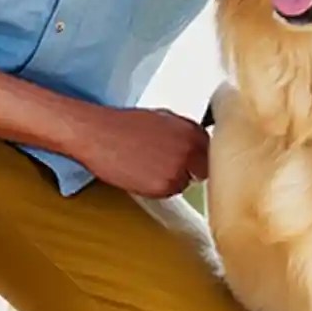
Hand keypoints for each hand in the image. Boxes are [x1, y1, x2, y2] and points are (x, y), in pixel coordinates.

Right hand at [83, 107, 208, 197]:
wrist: (99, 134)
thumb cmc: (125, 125)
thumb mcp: (164, 118)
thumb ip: (185, 132)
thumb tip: (197, 142)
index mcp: (192, 131)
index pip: (212, 151)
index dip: (198, 155)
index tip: (190, 158)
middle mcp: (190, 150)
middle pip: (203, 170)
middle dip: (189, 168)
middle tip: (165, 162)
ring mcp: (179, 169)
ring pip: (184, 183)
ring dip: (172, 179)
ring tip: (149, 164)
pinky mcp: (164, 186)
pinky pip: (168, 192)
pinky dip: (157, 187)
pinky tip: (142, 173)